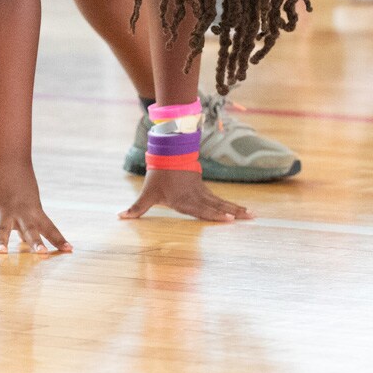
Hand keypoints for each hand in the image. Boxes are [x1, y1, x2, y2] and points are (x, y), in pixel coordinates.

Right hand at [0, 164, 70, 253]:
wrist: (8, 160)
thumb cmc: (21, 184)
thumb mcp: (30, 203)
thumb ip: (27, 224)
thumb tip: (25, 241)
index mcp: (35, 212)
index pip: (50, 228)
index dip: (60, 240)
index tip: (70, 250)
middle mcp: (22, 213)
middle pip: (31, 230)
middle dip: (37, 243)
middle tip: (43, 255)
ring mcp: (5, 211)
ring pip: (4, 229)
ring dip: (3, 242)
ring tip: (2, 254)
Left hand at [120, 167, 252, 222]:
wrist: (168, 153)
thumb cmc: (158, 176)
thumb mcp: (147, 193)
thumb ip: (136, 208)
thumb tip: (120, 217)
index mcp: (184, 201)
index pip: (203, 211)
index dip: (216, 215)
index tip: (230, 218)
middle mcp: (196, 197)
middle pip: (218, 207)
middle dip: (235, 213)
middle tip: (252, 217)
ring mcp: (202, 192)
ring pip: (222, 202)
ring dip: (237, 208)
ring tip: (252, 215)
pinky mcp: (203, 188)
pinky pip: (219, 199)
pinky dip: (230, 205)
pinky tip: (239, 210)